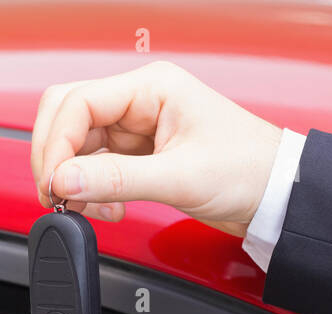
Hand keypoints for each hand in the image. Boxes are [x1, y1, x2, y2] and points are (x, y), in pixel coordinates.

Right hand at [31, 60, 281, 235]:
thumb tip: (65, 181)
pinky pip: (94, 167)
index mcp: (151, 87)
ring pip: (77, 146)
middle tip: (58, 195)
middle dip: (56, 158)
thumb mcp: (179, 177)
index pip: (77, 103)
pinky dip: (89, 190)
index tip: (56, 184)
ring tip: (90, 208)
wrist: (275, 194)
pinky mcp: (138, 155)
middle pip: (66, 117)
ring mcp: (136, 128)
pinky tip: (104, 208)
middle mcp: (139, 101)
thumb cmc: (248, 169)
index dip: (57, 145)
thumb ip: (115, 180)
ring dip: (73, 180)